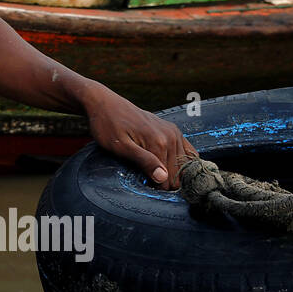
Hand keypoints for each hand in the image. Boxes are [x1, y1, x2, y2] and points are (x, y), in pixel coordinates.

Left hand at [81, 83, 195, 190]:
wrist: (104, 103)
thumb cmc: (107, 126)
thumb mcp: (120, 147)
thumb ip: (143, 161)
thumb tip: (163, 177)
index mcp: (160, 142)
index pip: (168, 179)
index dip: (158, 188)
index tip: (146, 188)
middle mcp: (171, 136)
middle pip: (178, 173)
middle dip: (165, 181)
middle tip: (149, 183)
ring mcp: (173, 132)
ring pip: (184, 164)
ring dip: (173, 173)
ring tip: (155, 175)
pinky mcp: (172, 130)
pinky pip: (188, 151)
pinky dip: (182, 162)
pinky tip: (169, 166)